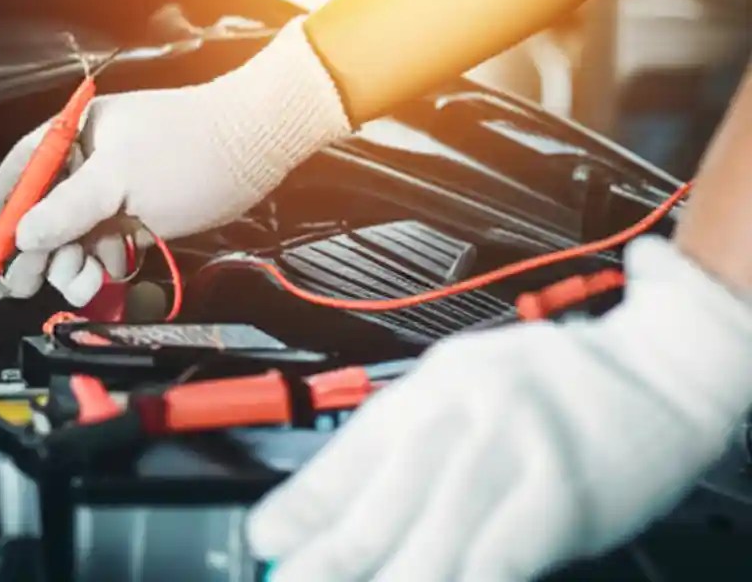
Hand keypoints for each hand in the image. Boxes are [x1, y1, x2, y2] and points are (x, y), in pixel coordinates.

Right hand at [0, 17, 351, 305]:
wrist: (259, 145)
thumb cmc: (194, 146)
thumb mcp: (121, 179)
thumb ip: (67, 209)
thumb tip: (23, 234)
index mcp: (71, 138)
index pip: (16, 177)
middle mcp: (86, 162)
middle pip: (41, 214)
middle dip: (35, 253)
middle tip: (25, 286)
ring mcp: (112, 188)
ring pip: (73, 236)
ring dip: (72, 264)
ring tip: (83, 282)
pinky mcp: (136, 211)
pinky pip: (103, 243)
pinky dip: (102, 263)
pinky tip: (109, 271)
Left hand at [247, 237, 751, 581]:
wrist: (662, 368)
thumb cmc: (559, 381)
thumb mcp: (469, 380)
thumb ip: (414, 435)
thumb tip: (348, 499)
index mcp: (431, 389)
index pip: (349, 454)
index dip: (302, 505)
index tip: (267, 537)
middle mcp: (462, 418)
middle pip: (379, 503)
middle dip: (326, 557)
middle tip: (288, 581)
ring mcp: (512, 458)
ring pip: (429, 537)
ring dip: (383, 581)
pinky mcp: (559, 498)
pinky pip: (496, 557)